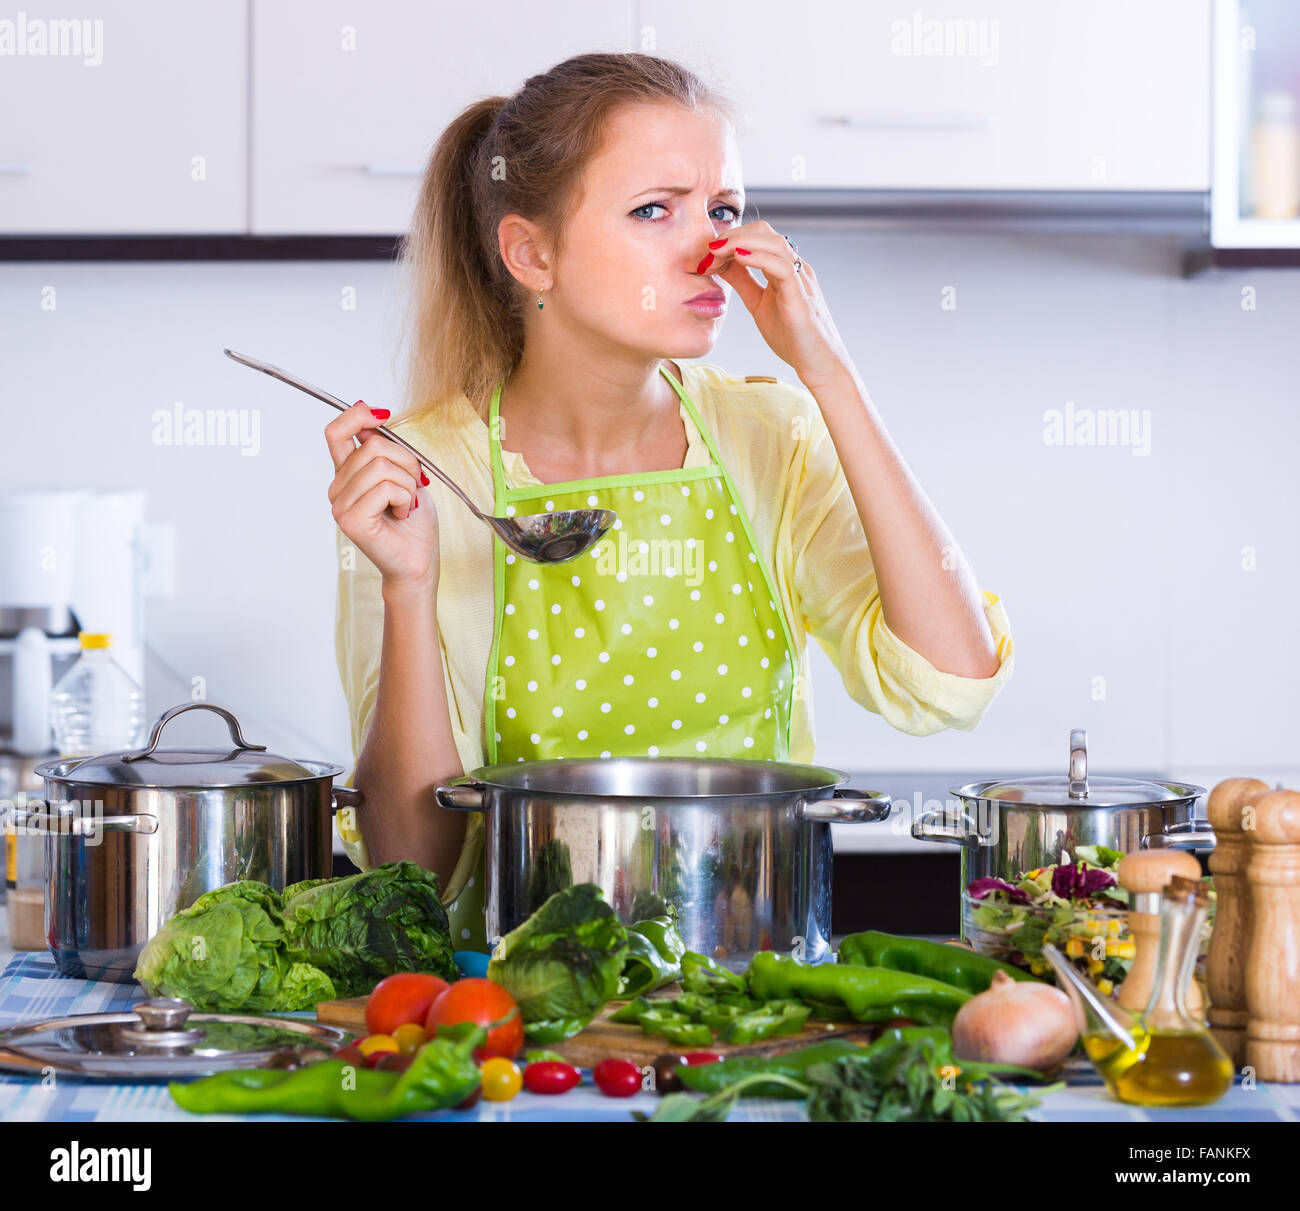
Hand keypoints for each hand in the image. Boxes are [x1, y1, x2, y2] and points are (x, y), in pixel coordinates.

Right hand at [325, 402, 438, 592]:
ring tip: (407, 504)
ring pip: (381, 466)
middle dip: (406, 461)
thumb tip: (372, 422)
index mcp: (348, 474)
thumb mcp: (406, 475)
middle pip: (371, 446)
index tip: (382, 414)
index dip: (357, 415)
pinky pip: (384, 488)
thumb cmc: (414, 522)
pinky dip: (404, 498)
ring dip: (407, 484)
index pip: (336, 432)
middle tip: (415, 485)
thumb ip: (387, 451)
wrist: (419, 561)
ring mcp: (340, 504)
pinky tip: (402, 514)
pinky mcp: (350, 519)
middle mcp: (338, 487)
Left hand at [699, 221, 854, 390]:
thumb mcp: (759, 304)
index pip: (758, 237)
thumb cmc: (793, 338)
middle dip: (733, 235)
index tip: (707, 252)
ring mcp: (801, 281)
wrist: (819, 365)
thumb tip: (722, 264)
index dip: (731, 238)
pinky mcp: (801, 298)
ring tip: (717, 250)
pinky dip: (760, 258)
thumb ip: (744, 283)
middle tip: (708, 249)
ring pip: (774, 243)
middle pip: (765, 232)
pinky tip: (739, 258)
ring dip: (741, 242)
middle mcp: (796, 268)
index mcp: (786, 269)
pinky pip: (783, 268)